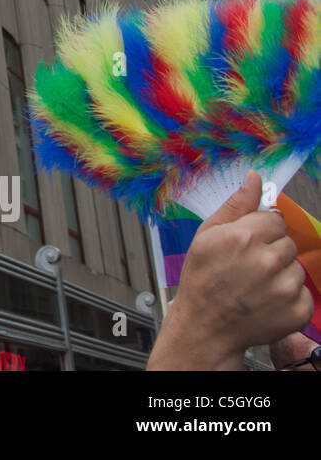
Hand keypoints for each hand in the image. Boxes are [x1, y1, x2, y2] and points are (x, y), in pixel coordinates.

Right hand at [149, 171, 313, 368]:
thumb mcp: (207, 235)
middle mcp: (268, 260)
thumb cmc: (202, 279)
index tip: (246, 244)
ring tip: (255, 286)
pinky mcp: (297, 310)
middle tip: (247, 267)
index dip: (260, 231)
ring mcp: (285, 287)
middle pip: (287, 243)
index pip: (275, 219)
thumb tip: (255, 178)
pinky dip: (289, 297)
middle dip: (271, 251)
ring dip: (280, 274)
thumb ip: (236, 205)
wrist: (206, 326)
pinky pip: (303, 292)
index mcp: (245, 236)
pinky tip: (266, 301)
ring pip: (295, 267)